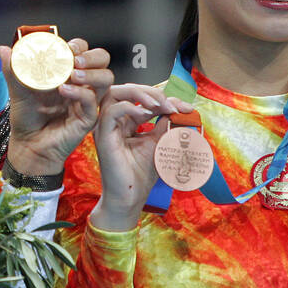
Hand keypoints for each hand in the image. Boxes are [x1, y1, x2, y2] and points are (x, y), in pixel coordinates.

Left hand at [1, 37, 113, 175]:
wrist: (27, 145)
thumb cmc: (26, 118)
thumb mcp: (17, 90)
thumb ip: (13, 69)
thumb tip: (3, 49)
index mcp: (67, 73)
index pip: (84, 51)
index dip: (79, 46)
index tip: (66, 47)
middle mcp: (81, 84)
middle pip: (102, 60)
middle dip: (92, 56)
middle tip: (75, 60)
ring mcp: (86, 101)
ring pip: (106, 78)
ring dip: (91, 72)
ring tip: (72, 75)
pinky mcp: (87, 118)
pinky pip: (93, 101)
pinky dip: (80, 93)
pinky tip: (64, 91)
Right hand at [89, 84, 191, 230]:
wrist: (131, 197)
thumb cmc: (142, 174)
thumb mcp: (160, 142)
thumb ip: (166, 123)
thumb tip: (178, 106)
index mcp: (125, 122)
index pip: (138, 97)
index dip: (161, 96)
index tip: (185, 108)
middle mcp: (113, 122)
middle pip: (123, 90)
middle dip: (148, 91)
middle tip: (169, 104)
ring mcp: (105, 127)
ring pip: (113, 94)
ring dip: (139, 94)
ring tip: (158, 105)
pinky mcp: (103, 136)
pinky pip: (111, 112)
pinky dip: (131, 107)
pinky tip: (148, 113)